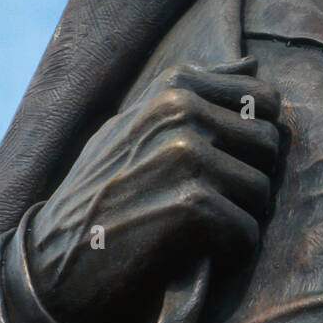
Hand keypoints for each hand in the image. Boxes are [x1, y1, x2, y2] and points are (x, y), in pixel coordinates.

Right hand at [28, 57, 280, 322]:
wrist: (54, 257)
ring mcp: (186, 155)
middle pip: (268, 145)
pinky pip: (248, 231)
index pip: (264, 99)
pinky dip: (231, 251)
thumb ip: (197, 91)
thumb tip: (253, 64)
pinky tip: (199, 254)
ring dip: (240, 219)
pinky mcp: (192, 205)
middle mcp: (182, 111)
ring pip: (261, 190)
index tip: (227, 164)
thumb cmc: (103, 190)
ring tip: (200, 230)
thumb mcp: (137, 124)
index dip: (254, 140)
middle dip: (250, 179)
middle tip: (213, 204)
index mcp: (174, 87)